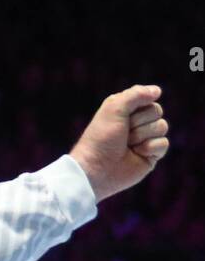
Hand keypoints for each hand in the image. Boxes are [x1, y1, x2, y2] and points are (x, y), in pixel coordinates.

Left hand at [70, 84, 168, 201]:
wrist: (97, 169)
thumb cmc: (101, 138)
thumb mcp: (114, 107)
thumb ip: (136, 94)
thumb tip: (157, 91)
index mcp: (127, 110)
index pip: (148, 98)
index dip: (137, 107)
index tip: (121, 118)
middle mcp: (137, 123)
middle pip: (157, 111)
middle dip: (139, 122)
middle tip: (124, 134)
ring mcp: (145, 139)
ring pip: (162, 126)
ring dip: (142, 135)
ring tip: (128, 145)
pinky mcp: (151, 155)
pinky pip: (163, 143)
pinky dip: (149, 148)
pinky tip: (137, 154)